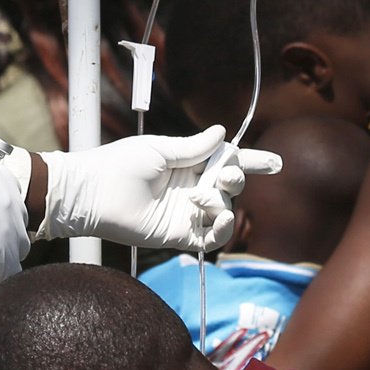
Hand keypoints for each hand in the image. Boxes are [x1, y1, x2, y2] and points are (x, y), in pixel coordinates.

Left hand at [39, 127, 278, 251]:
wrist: (93, 194)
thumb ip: (194, 147)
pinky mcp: (180, 235)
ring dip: (220, 200)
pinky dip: (221, 229)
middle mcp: (191, 187)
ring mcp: (187, 212)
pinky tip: (217, 218)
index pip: (226, 161)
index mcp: (187, 163)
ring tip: (198, 196)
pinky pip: (212, 237)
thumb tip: (222, 132)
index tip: (275, 163)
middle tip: (224, 174)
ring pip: (225, 208)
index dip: (251, 162)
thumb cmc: (120, 165)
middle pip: (231, 184)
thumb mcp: (160, 149)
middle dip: (236, 177)